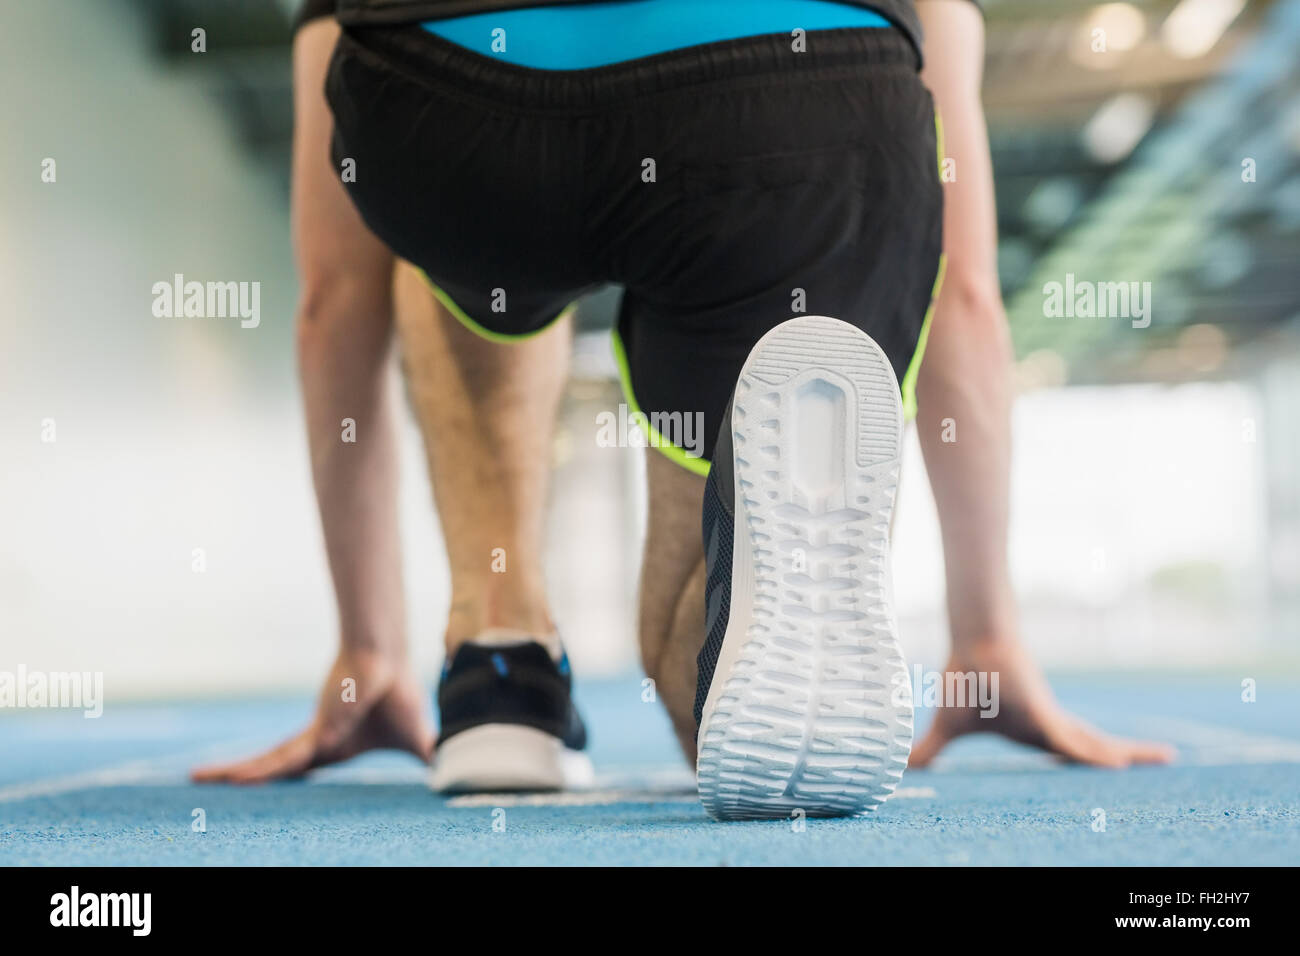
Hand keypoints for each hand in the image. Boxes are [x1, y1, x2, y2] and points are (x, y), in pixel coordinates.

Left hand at [191, 650, 433, 783]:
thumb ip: (425, 757)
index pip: (299, 770)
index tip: (250, 790)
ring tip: (198, 778)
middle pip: (274, 767)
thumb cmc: (399, 695)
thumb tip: (448, 775)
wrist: (388, 663)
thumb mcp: (415, 740)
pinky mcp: (317, 730)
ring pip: (271, 764)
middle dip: (241, 775)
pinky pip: (285, 757)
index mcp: (334, 748)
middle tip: (205, 781)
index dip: (275, 780)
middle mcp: (317, 743)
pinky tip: (234, 779)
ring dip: (237, 773)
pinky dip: (260, 770)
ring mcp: (314, 736)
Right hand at [909, 640, 1174, 768]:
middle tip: (1164, 756)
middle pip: (1094, 744)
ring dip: (1123, 754)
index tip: (1119, 769)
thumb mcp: (948, 727)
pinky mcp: (1039, 708)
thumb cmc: (964, 679)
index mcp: (1034, 730)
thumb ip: (931, 750)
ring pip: (1092, 743)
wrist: (967, 643)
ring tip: (1164, 756)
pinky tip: (1113, 765)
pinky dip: (1088, 754)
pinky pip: (1066, 740)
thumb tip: (908, 768)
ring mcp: (1047, 716)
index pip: (1071, 751)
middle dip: (1126, 754)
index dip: (1093, 761)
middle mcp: (1049, 724)